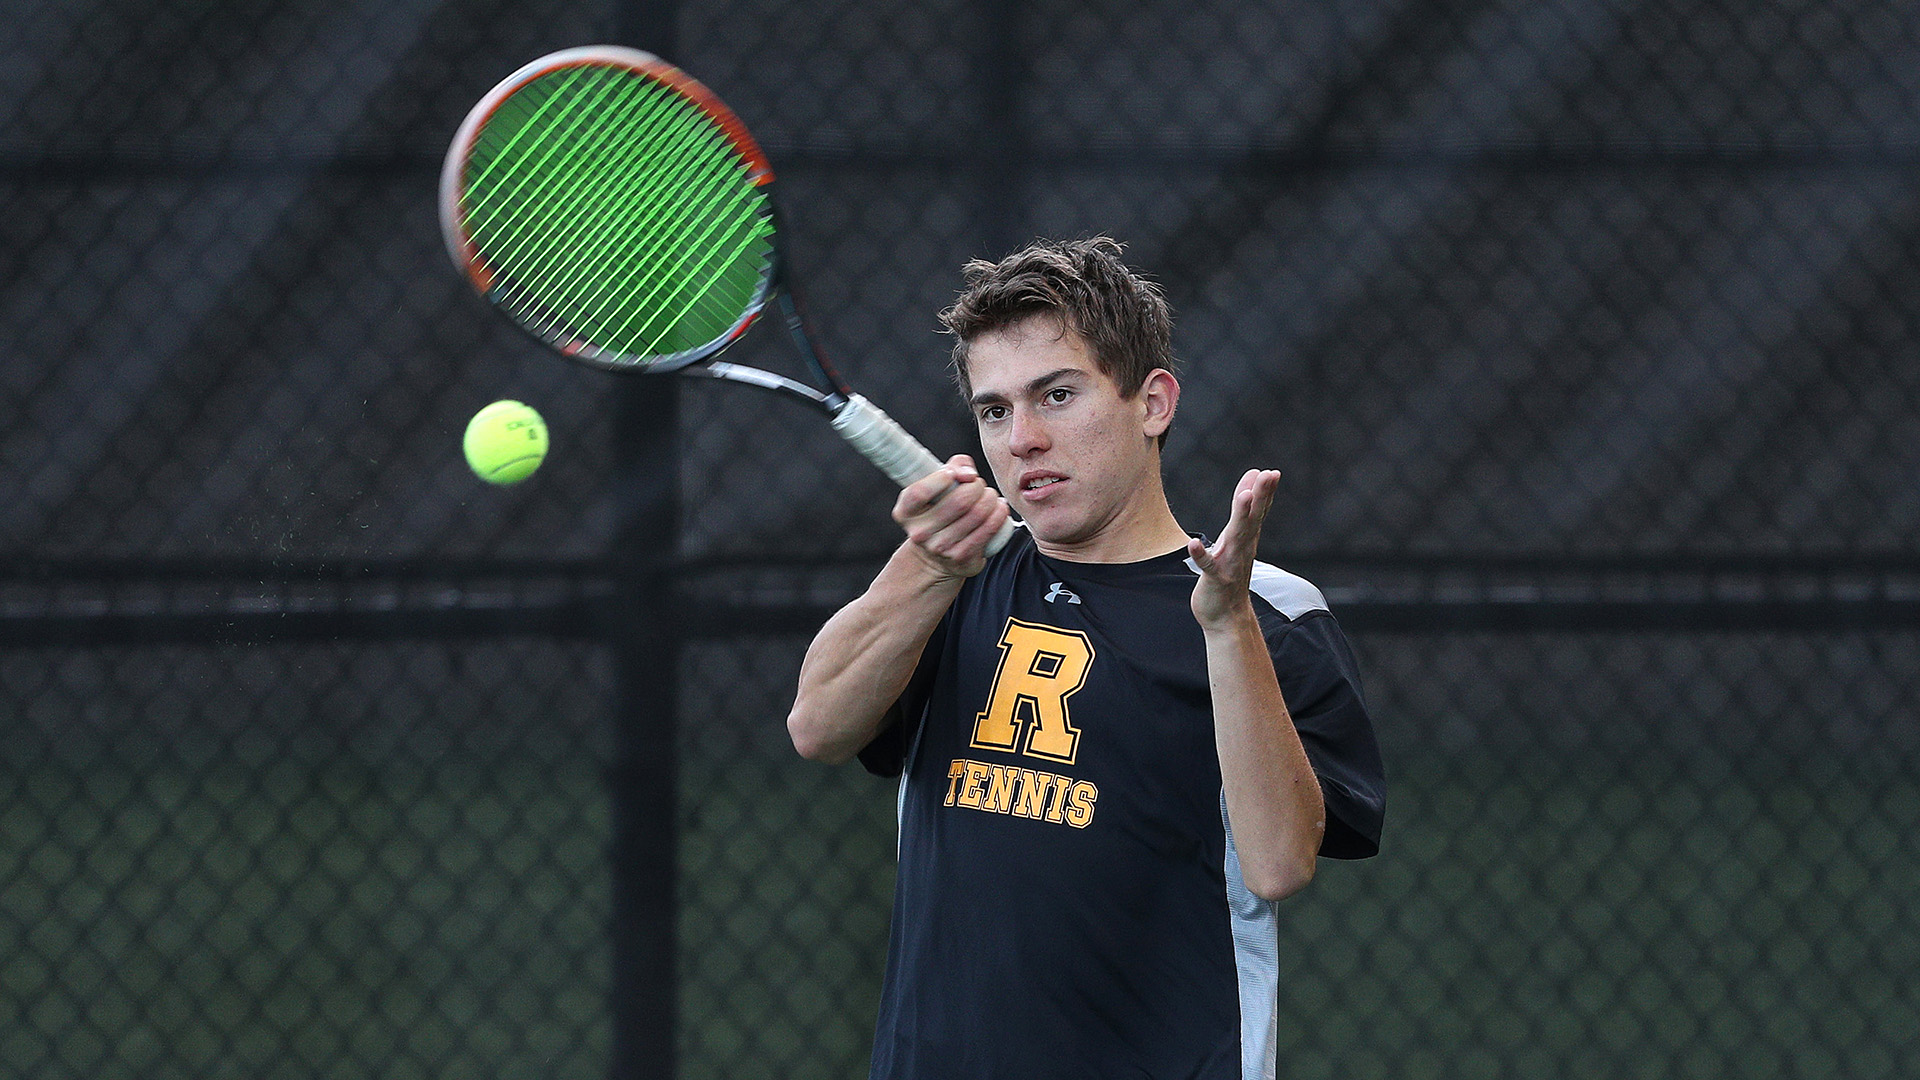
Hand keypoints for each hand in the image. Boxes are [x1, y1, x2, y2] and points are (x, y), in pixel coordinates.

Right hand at [894, 455, 1011, 580]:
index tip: (952, 474)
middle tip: (978, 485)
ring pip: (977, 514)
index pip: (919, 492)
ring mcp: (940, 547)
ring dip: (990, 498)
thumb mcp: (935, 487)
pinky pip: (988, 529)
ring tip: (990, 496)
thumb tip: (969, 474)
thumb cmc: (938, 511)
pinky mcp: (961, 557)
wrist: (936, 555)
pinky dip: (999, 514)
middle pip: (959, 501)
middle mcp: (920, 532)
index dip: (940, 478)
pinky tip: (999, 508)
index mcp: (905, 512)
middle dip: (977, 486)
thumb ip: (953, 467)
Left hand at [1188, 469, 1280, 630]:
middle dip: (1260, 496)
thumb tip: (1251, 482)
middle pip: (1252, 519)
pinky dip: (1202, 555)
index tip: (1272, 473)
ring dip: (1241, 516)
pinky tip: (1193, 544)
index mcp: (1246, 538)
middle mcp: (1242, 548)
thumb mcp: (1235, 538)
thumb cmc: (1229, 572)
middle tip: (1270, 475)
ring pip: (1236, 537)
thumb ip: (1242, 511)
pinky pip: (1208, 567)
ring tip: (1245, 496)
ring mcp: (1230, 564)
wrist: (1227, 616)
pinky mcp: (1216, 580)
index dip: (1265, 493)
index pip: (1258, 512)